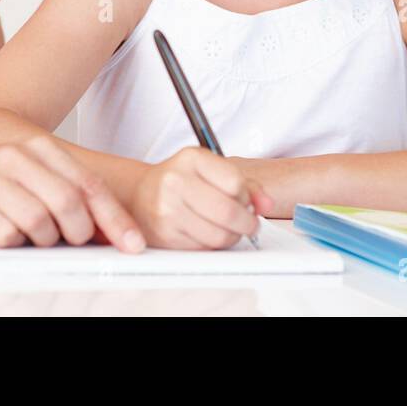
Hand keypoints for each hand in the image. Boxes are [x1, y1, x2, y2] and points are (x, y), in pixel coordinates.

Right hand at [0, 134, 145, 250]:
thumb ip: (66, 192)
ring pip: (38, 222)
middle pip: (67, 203)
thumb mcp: (31, 174)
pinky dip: (10, 243)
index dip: (114, 219)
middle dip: (78, 233)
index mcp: (40, 149)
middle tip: (72, 243)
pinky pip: (4, 235)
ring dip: (42, 240)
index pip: (89, 185)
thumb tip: (106, 230)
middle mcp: (15, 158)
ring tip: (32, 237)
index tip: (132, 245)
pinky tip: (2, 233)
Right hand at [131, 147, 273, 249]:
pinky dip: (214, 245)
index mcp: (191, 158)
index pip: (235, 182)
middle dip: (247, 223)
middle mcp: (175, 181)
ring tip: (230, 230)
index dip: (248, 197)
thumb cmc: (182, 180)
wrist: (139, 194)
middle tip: (249, 225)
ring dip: (233, 237)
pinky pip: (203, 247)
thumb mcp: (212, 170)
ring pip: (218, 234)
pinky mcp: (164, 234)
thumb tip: (267, 204)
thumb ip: (247, 185)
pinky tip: (210, 234)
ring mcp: (167, 209)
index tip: (247, 202)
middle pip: (228, 211)